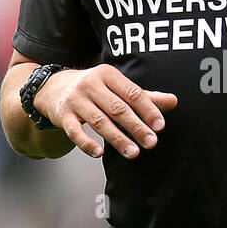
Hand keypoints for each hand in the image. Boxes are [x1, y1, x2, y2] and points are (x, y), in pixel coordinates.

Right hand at [34, 64, 176, 159]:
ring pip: (99, 122)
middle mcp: (91, 84)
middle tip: (151, 142)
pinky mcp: (62, 115)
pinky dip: (87, 143)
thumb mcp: (116, 86)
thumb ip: (144, 96)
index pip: (132, 93)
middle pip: (118, 108)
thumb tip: (174, 101)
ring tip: (133, 152)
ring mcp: (76, 100)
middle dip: (136, 127)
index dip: (148, 110)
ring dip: (117, 139)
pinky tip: (99, 153)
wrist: (52, 87)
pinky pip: (75, 131)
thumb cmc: (93, 88)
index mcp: (108, 75)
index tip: (160, 126)